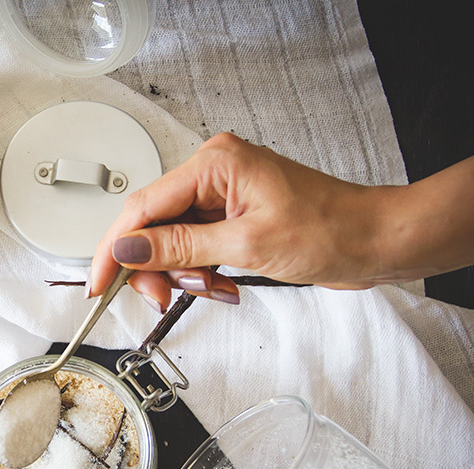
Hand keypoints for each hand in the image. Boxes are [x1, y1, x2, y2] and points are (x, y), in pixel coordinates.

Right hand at [87, 132, 392, 309]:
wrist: (376, 241)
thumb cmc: (331, 230)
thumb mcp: (247, 245)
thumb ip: (179, 247)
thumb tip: (127, 248)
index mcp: (214, 164)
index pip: (142, 207)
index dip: (114, 249)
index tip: (98, 284)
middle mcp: (214, 173)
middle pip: (153, 227)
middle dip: (157, 269)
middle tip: (165, 299)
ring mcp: (223, 196)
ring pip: (173, 244)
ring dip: (186, 276)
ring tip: (217, 289)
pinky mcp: (232, 217)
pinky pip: (197, 249)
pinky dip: (204, 274)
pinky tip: (226, 286)